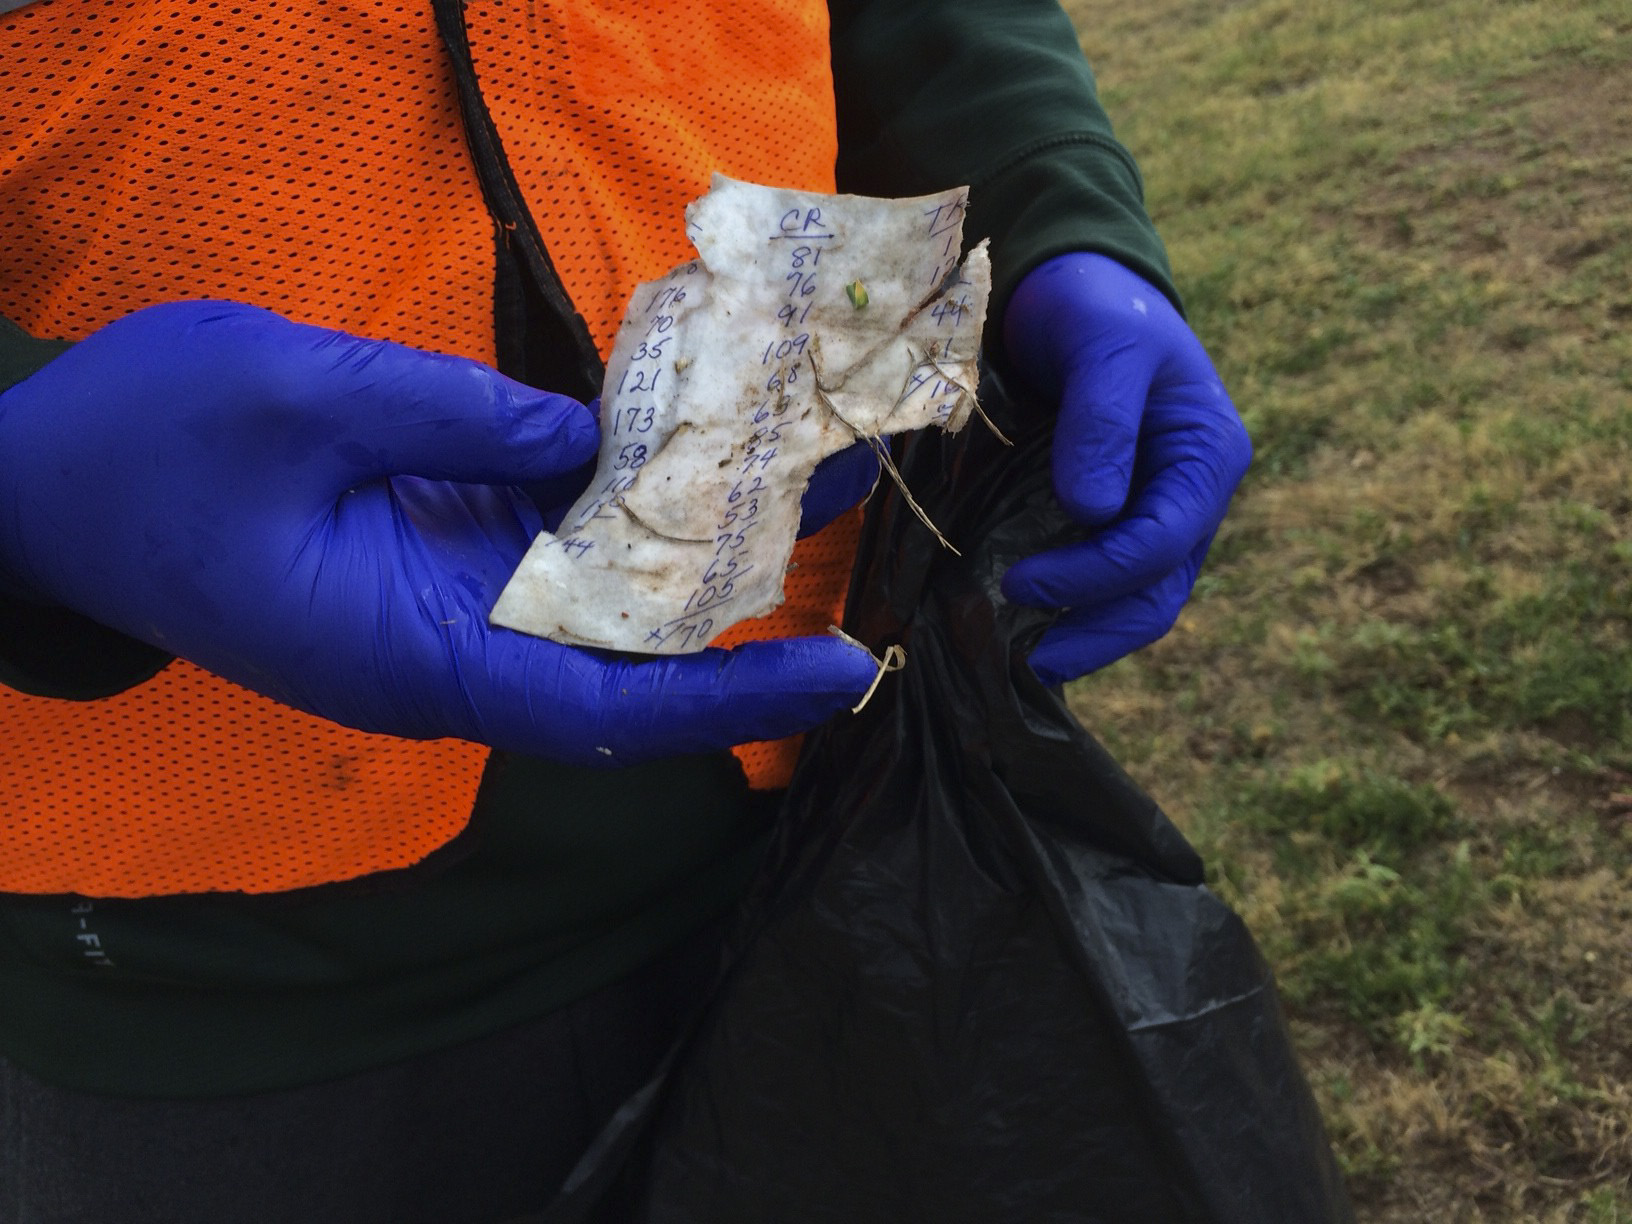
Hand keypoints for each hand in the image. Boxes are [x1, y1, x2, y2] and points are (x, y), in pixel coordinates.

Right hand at [0, 301, 874, 763]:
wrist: (48, 482)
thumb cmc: (142, 455)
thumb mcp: (291, 401)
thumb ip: (454, 416)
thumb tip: (589, 432)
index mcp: (416, 656)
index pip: (604, 707)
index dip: (728, 696)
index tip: (835, 670)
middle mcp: (455, 647)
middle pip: (630, 646)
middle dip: (743, 581)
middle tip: (846, 488)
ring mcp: (453, 600)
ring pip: (608, 587)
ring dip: (699, 526)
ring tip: (803, 447)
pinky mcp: (447, 548)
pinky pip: (562, 534)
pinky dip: (628, 489)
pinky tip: (690, 428)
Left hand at [1000, 253, 1250, 683]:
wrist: (1072, 287)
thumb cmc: (1095, 305)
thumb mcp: (1102, 345)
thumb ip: (1102, 422)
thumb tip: (1095, 510)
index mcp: (1206, 456)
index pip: (1162, 544)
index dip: (1095, 575)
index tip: (1021, 582)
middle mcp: (1188, 495)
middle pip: (1156, 594)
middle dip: (1093, 633)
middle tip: (1023, 659)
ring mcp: (1152, 512)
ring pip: (1131, 600)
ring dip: (1079, 633)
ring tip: (1014, 658)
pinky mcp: (1111, 518)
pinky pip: (1099, 580)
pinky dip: (1064, 609)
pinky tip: (1015, 628)